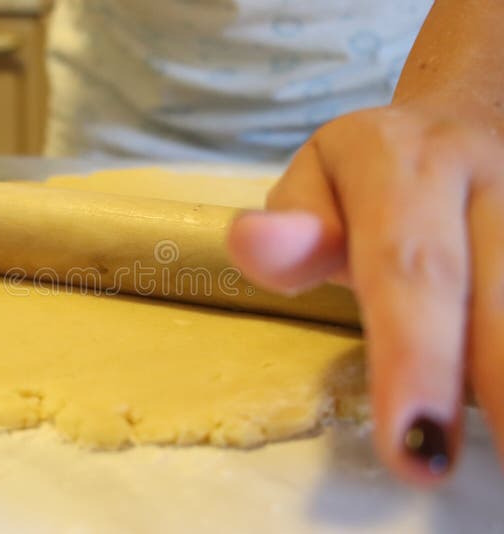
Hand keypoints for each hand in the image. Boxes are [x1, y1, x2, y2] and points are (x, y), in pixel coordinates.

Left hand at [227, 105, 503, 485]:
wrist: (463, 124)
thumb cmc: (370, 177)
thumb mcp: (314, 184)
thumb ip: (291, 227)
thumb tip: (253, 241)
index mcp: (404, 163)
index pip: (408, 268)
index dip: (414, 359)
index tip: (411, 444)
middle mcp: (485, 174)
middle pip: (493, 296)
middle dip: (492, 390)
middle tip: (448, 467)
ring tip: (501, 464)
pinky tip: (499, 414)